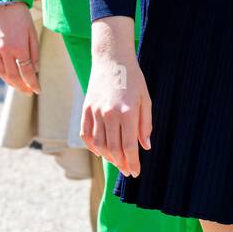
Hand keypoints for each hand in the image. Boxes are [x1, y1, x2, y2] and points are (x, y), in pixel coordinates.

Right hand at [0, 1, 40, 93]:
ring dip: (10, 82)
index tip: (37, 89)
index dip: (33, 83)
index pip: (26, 71)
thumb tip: (34, 70)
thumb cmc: (22, 17)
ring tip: (18, 86)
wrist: (5, 2)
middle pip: (13, 75)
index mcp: (19, 47)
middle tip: (28, 92)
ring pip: (1, 72)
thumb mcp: (33, 34)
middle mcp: (5, 50)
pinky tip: (5, 76)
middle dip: (22, 86)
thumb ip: (34, 53)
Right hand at [80, 16, 150, 177]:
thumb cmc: (133, 79)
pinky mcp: (86, 109)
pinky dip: (93, 146)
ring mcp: (95, 111)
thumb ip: (146, 124)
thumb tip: (146, 146)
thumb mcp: (146, 99)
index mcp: (127, 112)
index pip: (129, 146)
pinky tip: (101, 151)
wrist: (112, 59)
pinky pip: (86, 134)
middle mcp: (109, 114)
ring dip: (108, 157)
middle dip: (121, 163)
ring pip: (99, 145)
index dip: (132, 163)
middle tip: (127, 171)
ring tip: (117, 162)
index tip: (135, 172)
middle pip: (114, 149)